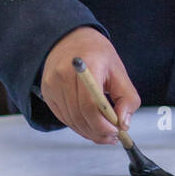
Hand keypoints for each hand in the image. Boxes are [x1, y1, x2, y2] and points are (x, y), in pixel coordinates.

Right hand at [40, 27, 140, 144]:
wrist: (70, 38)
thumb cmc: (96, 54)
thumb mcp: (119, 70)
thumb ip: (127, 98)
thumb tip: (123, 124)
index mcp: (86, 65)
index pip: (90, 104)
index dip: (104, 124)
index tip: (117, 131)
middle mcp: (64, 74)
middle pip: (80, 116)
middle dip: (98, 132)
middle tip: (113, 137)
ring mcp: (52, 84)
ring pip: (71, 120)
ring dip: (89, 132)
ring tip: (104, 133)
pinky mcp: (47, 92)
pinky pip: (64, 118)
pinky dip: (78, 126)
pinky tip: (90, 125)